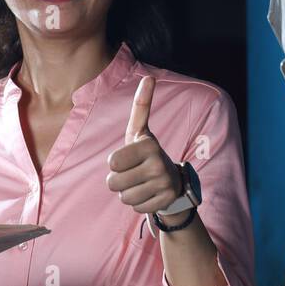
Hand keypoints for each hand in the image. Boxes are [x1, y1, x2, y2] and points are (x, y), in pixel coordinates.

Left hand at [106, 75, 184, 216]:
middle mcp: (158, 164)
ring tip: (141, 183)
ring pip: (124, 197)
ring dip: (127, 192)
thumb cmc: (146, 153)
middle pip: (113, 183)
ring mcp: (164, 184)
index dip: (115, 164)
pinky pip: (136, 208)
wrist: (173, 180)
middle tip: (133, 173)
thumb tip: (150, 77)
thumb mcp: (140, 131)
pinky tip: (149, 193)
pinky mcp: (165, 201)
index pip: (111, 163)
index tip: (128, 158)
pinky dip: (139, 203)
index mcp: (148, 145)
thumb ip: (141, 106)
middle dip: (118, 181)